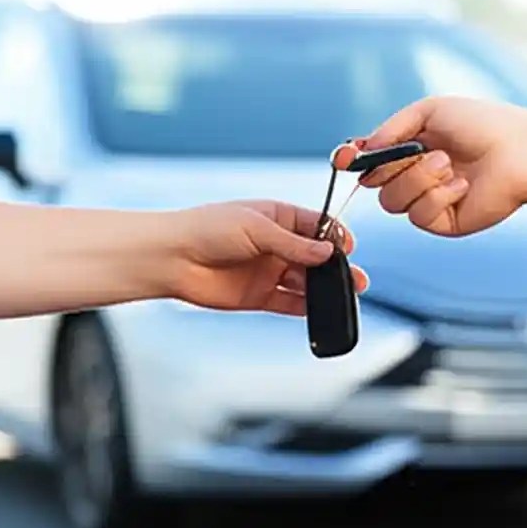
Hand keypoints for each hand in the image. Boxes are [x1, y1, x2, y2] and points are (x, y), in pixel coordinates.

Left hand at [163, 200, 367, 315]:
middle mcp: (275, 244)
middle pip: (315, 256)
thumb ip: (293, 244)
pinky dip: (307, 308)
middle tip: (355, 277)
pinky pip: (290, 303)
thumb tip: (327, 252)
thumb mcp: (255, 228)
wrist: (171, 257)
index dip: (334, 236)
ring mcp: (268, 270)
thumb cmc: (206, 229)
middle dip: (335, 266)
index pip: (316, 225)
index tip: (347, 247)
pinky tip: (321, 310)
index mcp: (276, 217)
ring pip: (306, 281)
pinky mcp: (259, 295)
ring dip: (325, 288)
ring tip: (345, 295)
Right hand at [335, 97, 526, 236]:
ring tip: (449, 165)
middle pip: (376, 185)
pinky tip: (462, 185)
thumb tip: (363, 148)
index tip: (343, 158)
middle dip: (394, 167)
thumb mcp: (431, 111)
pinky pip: (418, 217)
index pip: (371, 159)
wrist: (522, 153)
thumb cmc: (484, 124)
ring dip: (418, 179)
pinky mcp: (445, 222)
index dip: (353, 160)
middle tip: (423, 152)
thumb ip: (391, 129)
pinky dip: (437, 197)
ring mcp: (431, 200)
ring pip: (392, 202)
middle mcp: (418, 175)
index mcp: (413, 146)